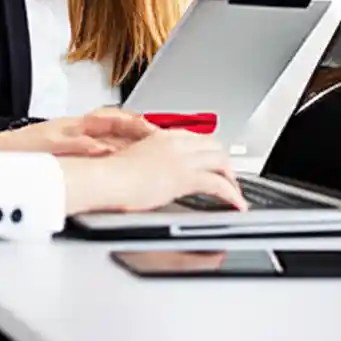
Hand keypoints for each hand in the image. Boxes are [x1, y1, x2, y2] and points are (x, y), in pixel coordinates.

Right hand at [0, 107, 156, 155]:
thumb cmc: (19, 159)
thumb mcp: (55, 153)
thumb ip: (79, 155)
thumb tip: (107, 164)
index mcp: (71, 128)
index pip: (110, 121)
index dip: (135, 125)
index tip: (158, 133)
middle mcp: (67, 125)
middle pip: (108, 118)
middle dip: (135, 124)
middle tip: (158, 132)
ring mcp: (56, 131)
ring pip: (93, 124)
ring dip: (119, 127)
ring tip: (142, 131)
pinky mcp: (41, 141)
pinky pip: (67, 142)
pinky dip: (86, 144)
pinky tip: (102, 149)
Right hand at [59, 129, 247, 214]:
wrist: (104, 179)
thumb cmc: (110, 175)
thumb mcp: (134, 161)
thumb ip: (150, 162)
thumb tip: (154, 174)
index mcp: (163, 137)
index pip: (197, 138)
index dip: (210, 150)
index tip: (214, 161)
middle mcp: (176, 143)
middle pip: (214, 145)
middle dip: (225, 162)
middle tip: (229, 178)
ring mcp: (182, 158)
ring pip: (220, 160)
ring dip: (232, 178)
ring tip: (236, 193)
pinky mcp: (185, 177)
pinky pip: (218, 183)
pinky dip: (232, 194)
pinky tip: (236, 204)